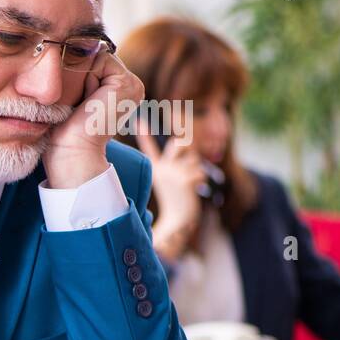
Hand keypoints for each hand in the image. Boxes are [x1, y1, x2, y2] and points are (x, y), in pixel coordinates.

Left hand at [44, 49, 143, 188]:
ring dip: (80, 76)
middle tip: (78, 104)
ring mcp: (132, 84)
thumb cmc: (64, 129)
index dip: (76, 72)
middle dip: (78, 73)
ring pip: (96, 57)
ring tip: (82, 103)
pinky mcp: (126, 84)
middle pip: (95, 56)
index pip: (94, 60)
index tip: (73, 100)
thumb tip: (66, 45)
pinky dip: (85, 77)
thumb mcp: (72, 95)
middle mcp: (130, 85)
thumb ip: (78, 73)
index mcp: (120, 88)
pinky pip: (99, 60)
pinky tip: (87, 101)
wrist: (70, 151)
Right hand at [136, 120, 203, 258]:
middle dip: (188, 146)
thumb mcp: (171, 179)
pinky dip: (201, 181)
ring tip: (187, 185)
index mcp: (156, 168)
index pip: (149, 147)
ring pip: (195, 160)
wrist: (177, 219)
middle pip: (180, 143)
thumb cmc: (175, 198)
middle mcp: (163, 168)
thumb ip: (177, 161)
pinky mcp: (186, 180)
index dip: (144, 133)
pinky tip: (192, 191)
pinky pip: (201, 172)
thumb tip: (185, 143)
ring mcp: (174, 174)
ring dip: (196, 171)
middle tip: (187, 155)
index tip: (138, 120)